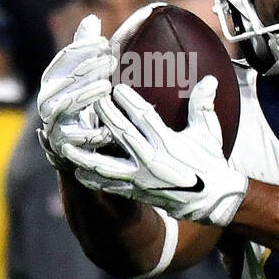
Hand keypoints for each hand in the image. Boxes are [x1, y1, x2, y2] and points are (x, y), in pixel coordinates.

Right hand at [37, 14, 115, 168]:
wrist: (74, 143)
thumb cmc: (82, 101)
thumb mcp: (84, 75)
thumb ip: (86, 49)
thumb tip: (92, 18)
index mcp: (54, 80)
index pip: (65, 58)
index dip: (82, 49)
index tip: (104, 42)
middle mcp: (48, 99)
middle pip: (66, 79)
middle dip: (89, 69)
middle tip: (112, 61)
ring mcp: (54, 121)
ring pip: (66, 105)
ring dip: (87, 95)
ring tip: (107, 87)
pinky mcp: (63, 144)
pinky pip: (77, 137)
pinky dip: (93, 132)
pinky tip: (109, 126)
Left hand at [63, 76, 247, 225]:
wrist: (213, 200)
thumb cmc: (210, 162)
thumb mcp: (209, 134)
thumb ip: (204, 106)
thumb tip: (211, 79)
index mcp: (170, 144)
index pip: (145, 117)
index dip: (129, 102)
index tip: (115, 88)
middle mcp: (153, 161)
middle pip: (122, 135)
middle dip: (104, 116)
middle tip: (89, 101)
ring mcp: (143, 179)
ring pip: (108, 165)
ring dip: (85, 154)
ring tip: (66, 144)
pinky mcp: (138, 192)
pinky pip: (111, 186)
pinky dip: (93, 180)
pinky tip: (77, 171)